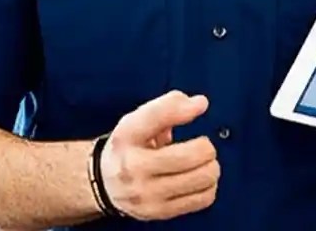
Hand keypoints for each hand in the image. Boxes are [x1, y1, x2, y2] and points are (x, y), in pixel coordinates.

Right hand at [98, 90, 219, 220]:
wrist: (104, 183)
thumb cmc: (127, 148)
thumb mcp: (136, 121)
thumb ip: (166, 109)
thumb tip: (200, 103)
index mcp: (126, 136)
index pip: (156, 117)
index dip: (184, 109)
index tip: (200, 105)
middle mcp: (133, 166)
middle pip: (188, 156)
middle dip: (206, 148)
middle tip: (204, 147)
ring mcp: (146, 193)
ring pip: (200, 179)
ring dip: (211, 168)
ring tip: (204, 164)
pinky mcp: (158, 212)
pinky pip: (201, 199)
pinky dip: (209, 188)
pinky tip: (200, 181)